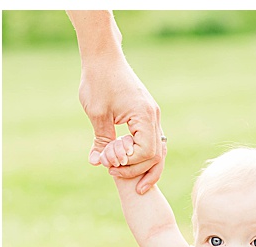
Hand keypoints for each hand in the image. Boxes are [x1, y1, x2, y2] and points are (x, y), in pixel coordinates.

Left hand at [78, 57, 164, 192]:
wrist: (104, 60)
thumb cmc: (99, 83)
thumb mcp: (97, 114)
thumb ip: (101, 140)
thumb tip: (98, 163)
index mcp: (144, 115)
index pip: (146, 152)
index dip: (129, 164)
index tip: (109, 164)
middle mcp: (153, 116)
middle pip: (156, 154)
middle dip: (136, 169)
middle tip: (111, 173)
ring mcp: (152, 116)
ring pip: (158, 149)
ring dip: (144, 166)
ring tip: (126, 178)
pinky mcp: (146, 115)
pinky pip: (151, 141)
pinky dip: (143, 155)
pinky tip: (129, 163)